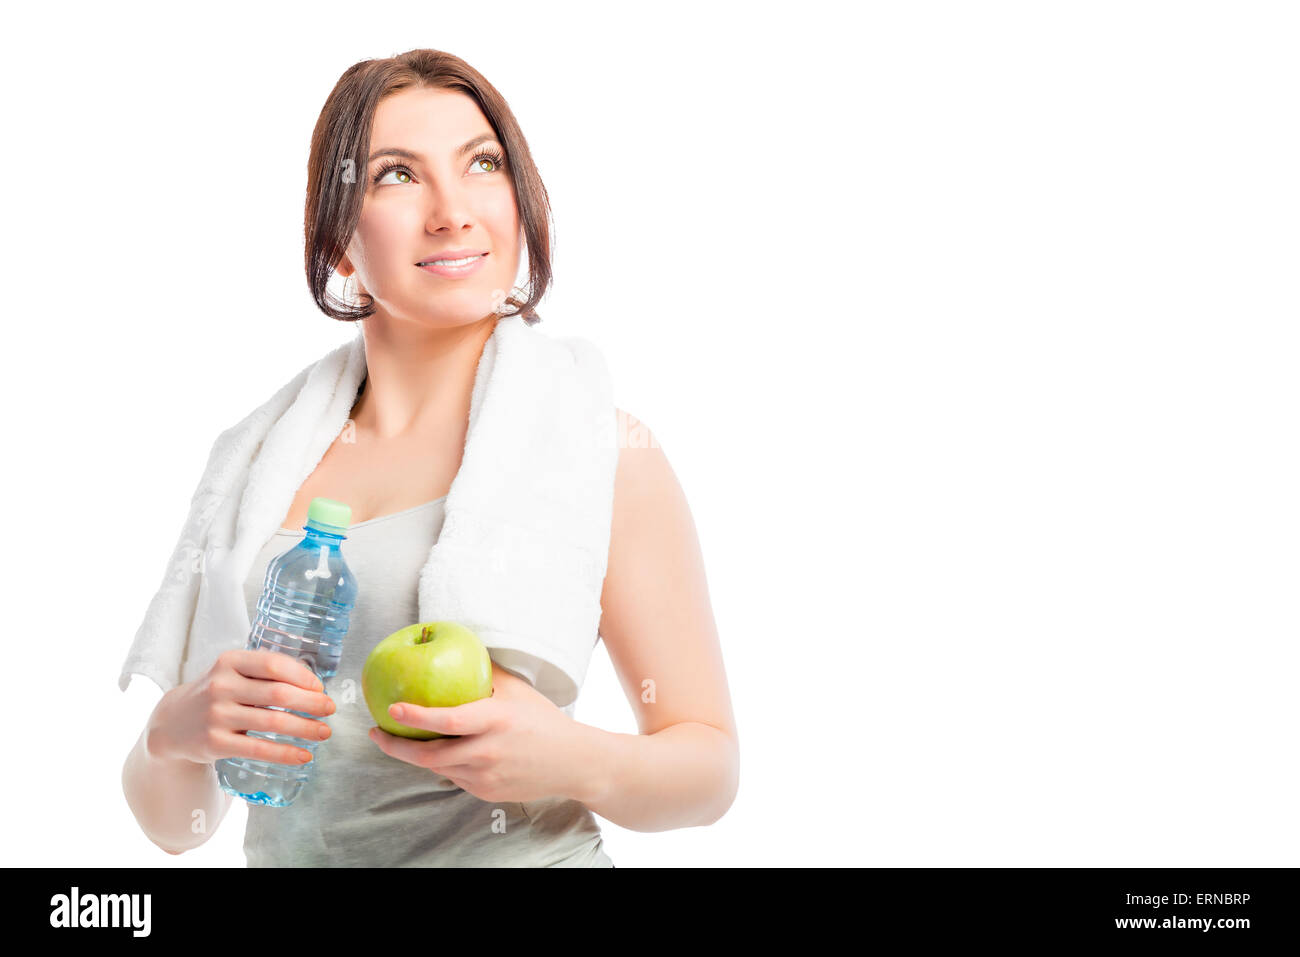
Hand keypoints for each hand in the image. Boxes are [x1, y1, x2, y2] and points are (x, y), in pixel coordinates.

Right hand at [148, 649, 335, 766]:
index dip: (302, 676)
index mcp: (229, 662)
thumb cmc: (217, 693)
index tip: (320, 688)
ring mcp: (216, 715)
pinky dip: (285, 753)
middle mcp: (221, 686)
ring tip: (324, 732)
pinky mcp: (215, 743)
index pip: (273, 664)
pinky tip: (304, 756)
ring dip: (305, 728)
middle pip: (278, 694)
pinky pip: (258, 749)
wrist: (172, 723)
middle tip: (330, 709)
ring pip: (272, 722)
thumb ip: (265, 672)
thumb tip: (314, 687)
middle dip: (311, 703)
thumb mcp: (233, 673)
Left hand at [367, 662, 582, 803]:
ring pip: (437, 768)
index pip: (448, 721)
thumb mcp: (517, 690)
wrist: (572, 762)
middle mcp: (487, 752)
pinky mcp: (485, 792)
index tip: (391, 709)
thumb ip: (485, 674)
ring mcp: (485, 776)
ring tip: (398, 739)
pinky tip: (438, 750)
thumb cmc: (543, 719)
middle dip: (395, 746)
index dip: (417, 716)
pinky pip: (453, 777)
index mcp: (495, 721)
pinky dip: (441, 763)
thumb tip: (455, 649)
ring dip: (415, 755)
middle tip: (376, 733)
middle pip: (429, 755)